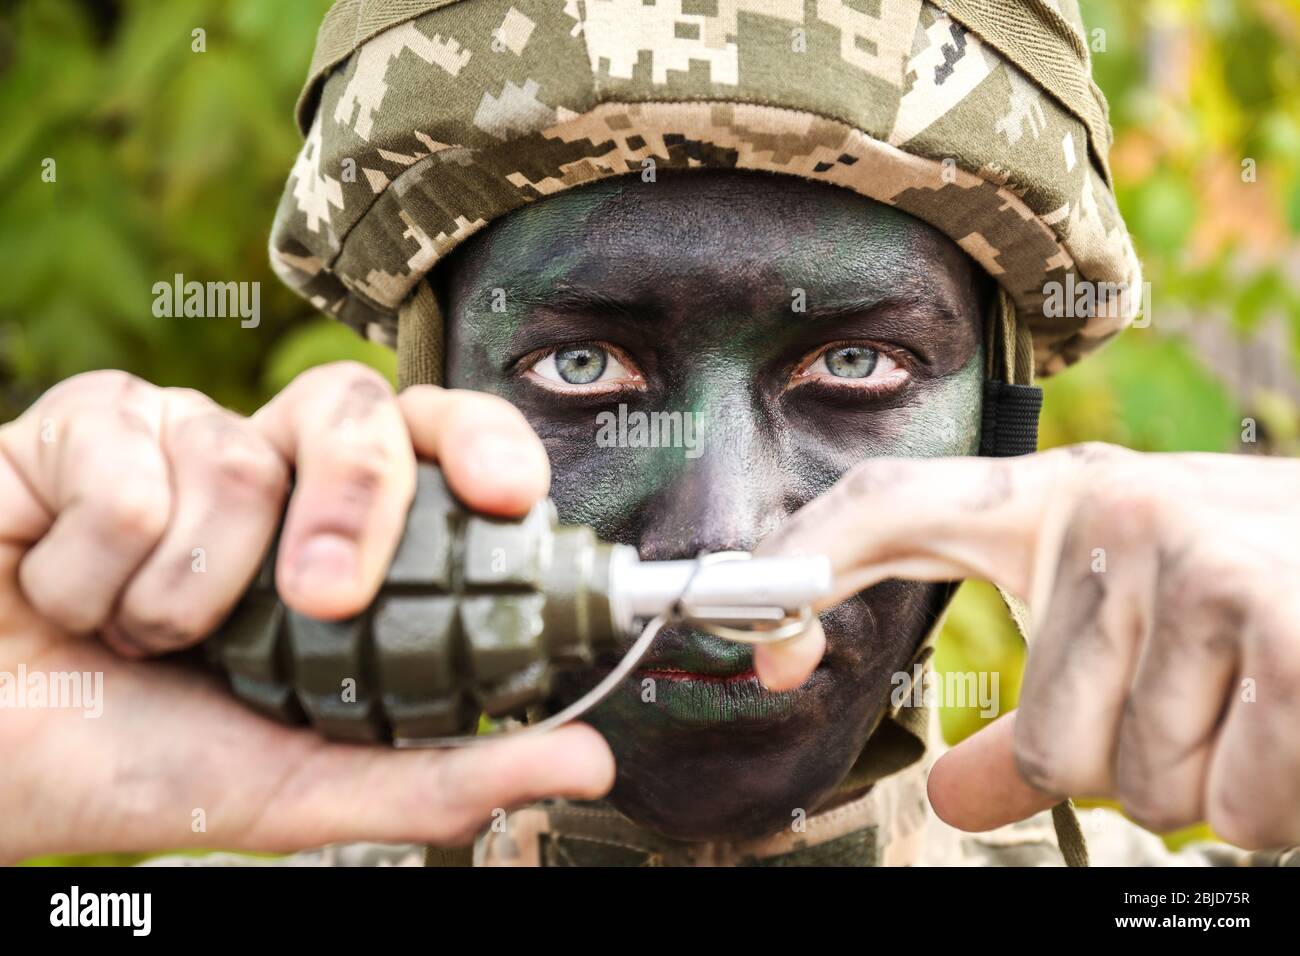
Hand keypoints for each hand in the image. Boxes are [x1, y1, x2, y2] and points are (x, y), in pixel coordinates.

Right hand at [0, 364, 612, 862]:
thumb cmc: (140, 759)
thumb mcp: (304, 782)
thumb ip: (441, 774)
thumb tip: (590, 761)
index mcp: (339, 529)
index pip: (436, 439)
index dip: (483, 441)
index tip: (505, 496)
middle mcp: (269, 466)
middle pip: (354, 405)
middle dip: (350, 498)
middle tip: (317, 599)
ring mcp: (178, 433)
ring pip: (232, 458)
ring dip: (182, 596)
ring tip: (138, 638)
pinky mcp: (83, 424)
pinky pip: (125, 468)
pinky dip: (91, 572)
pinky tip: (66, 597)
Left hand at [761, 442, 1299, 848]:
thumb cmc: (1263, 599)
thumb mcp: (1139, 633)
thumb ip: (1042, 714)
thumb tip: (956, 802)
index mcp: (1060, 506)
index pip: (893, 509)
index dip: (811, 559)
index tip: (769, 639)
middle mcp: (1117, 516)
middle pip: (1056, 749)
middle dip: (1136, 769)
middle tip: (1209, 699)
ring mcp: (1204, 567)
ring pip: (1150, 789)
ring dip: (1215, 785)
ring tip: (1265, 701)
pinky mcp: (1287, 631)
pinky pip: (1234, 804)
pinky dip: (1276, 800)